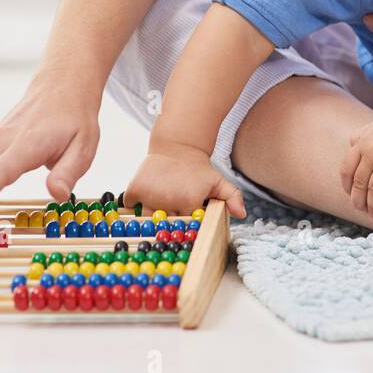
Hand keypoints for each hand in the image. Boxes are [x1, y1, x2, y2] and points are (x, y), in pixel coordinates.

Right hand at [124, 139, 247, 218]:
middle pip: (165, 225)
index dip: (187, 223)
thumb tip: (241, 214)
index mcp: (188, 202)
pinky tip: (146, 195)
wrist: (177, 146)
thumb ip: (232, 197)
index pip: (185, 226)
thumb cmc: (198, 168)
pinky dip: (134, 203)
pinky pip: (130, 205)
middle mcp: (167, 201)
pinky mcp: (135, 188)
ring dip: (152, 214)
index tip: (187, 215)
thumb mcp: (218, 181)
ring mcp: (149, 196)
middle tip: (173, 207)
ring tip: (161, 201)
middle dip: (169, 221)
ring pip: (147, 219)